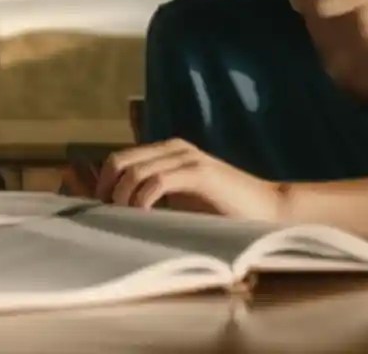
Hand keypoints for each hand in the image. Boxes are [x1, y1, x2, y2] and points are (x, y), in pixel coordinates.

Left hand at [95, 138, 286, 221]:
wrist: (267, 208)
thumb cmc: (222, 210)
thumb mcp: (179, 200)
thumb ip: (152, 195)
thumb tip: (116, 209)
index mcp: (165, 151)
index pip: (118, 158)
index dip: (103, 184)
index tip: (100, 211)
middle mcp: (173, 148)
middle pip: (118, 160)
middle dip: (106, 189)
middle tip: (107, 216)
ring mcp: (185, 158)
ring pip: (134, 170)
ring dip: (122, 197)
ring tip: (125, 218)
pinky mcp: (198, 172)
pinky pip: (156, 181)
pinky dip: (142, 199)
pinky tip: (144, 215)